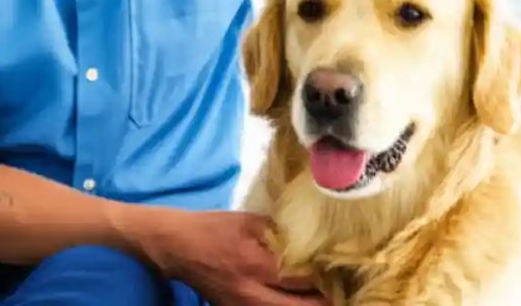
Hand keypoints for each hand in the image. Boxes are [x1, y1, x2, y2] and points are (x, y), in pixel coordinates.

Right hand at [142, 210, 328, 305]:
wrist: (177, 246)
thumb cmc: (215, 228)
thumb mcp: (250, 222)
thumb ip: (281, 233)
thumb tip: (313, 240)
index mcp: (256, 264)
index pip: (302, 278)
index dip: (326, 276)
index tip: (343, 269)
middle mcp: (251, 293)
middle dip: (324, 301)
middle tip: (342, 291)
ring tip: (326, 298)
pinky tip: (298, 300)